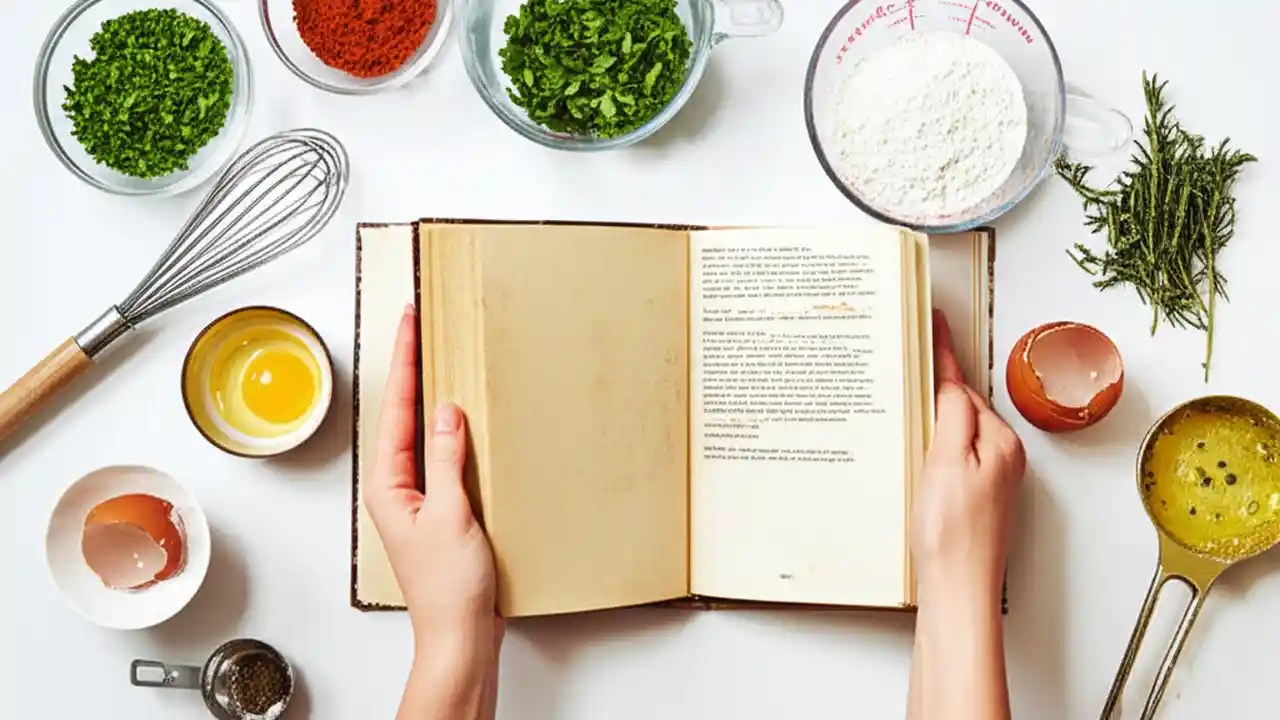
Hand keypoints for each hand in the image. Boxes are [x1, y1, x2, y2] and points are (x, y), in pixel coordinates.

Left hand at [364, 304, 502, 719]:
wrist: (462, 634)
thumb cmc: (450, 588)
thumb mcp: (451, 514)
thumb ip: (446, 458)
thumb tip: (445, 409)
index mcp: (389, 485)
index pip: (398, 409)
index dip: (406, 361)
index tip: (410, 321)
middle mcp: (398, 487)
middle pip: (404, 414)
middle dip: (413, 367)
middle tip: (420, 322)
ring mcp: (419, 497)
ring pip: (423, 432)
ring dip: (432, 394)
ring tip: (438, 354)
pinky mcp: (442, 508)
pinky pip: (443, 455)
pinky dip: (452, 429)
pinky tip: (466, 417)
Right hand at [907, 310, 1022, 719]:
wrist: (958, 589)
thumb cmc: (951, 535)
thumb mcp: (945, 463)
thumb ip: (951, 418)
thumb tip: (952, 385)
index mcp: (998, 442)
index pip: (961, 387)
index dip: (943, 353)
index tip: (934, 322)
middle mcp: (1002, 456)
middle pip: (961, 406)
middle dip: (936, 385)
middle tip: (910, 354)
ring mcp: (991, 477)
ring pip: (957, 431)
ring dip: (933, 417)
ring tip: (908, 395)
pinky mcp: (978, 496)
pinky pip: (956, 454)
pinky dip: (936, 444)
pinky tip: (917, 446)